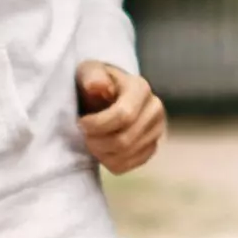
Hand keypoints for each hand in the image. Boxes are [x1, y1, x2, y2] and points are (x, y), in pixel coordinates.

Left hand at [73, 58, 166, 173]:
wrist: (105, 96)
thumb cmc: (94, 82)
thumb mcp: (88, 72)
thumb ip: (92, 76)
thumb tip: (98, 86)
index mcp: (140, 88)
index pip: (124, 115)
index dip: (98, 124)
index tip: (81, 123)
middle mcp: (154, 109)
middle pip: (125, 139)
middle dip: (97, 141)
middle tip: (84, 135)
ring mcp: (156, 130)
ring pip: (126, 155)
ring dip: (101, 152)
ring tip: (91, 140)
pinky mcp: (151, 147)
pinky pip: (128, 165)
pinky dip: (109, 162)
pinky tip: (101, 149)